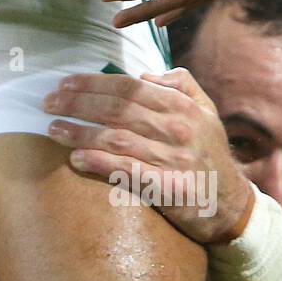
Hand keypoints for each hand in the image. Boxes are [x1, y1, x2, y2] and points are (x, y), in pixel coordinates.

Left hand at [43, 68, 253, 244]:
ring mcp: (174, 159)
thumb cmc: (209, 154)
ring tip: (53, 129)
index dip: (93, 84)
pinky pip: (129, 171)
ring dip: (81, 133)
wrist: (233, 205)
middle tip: (48, 103)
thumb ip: (180, 85)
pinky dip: (100, 163)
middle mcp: (178, 129)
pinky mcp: (170, 188)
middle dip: (78, 104)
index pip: (129, 88)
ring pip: (118, 139)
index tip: (64, 83)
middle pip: (118, 110)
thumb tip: (146, 75)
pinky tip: (76, 160)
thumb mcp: (206, 112)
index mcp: (181, 107)